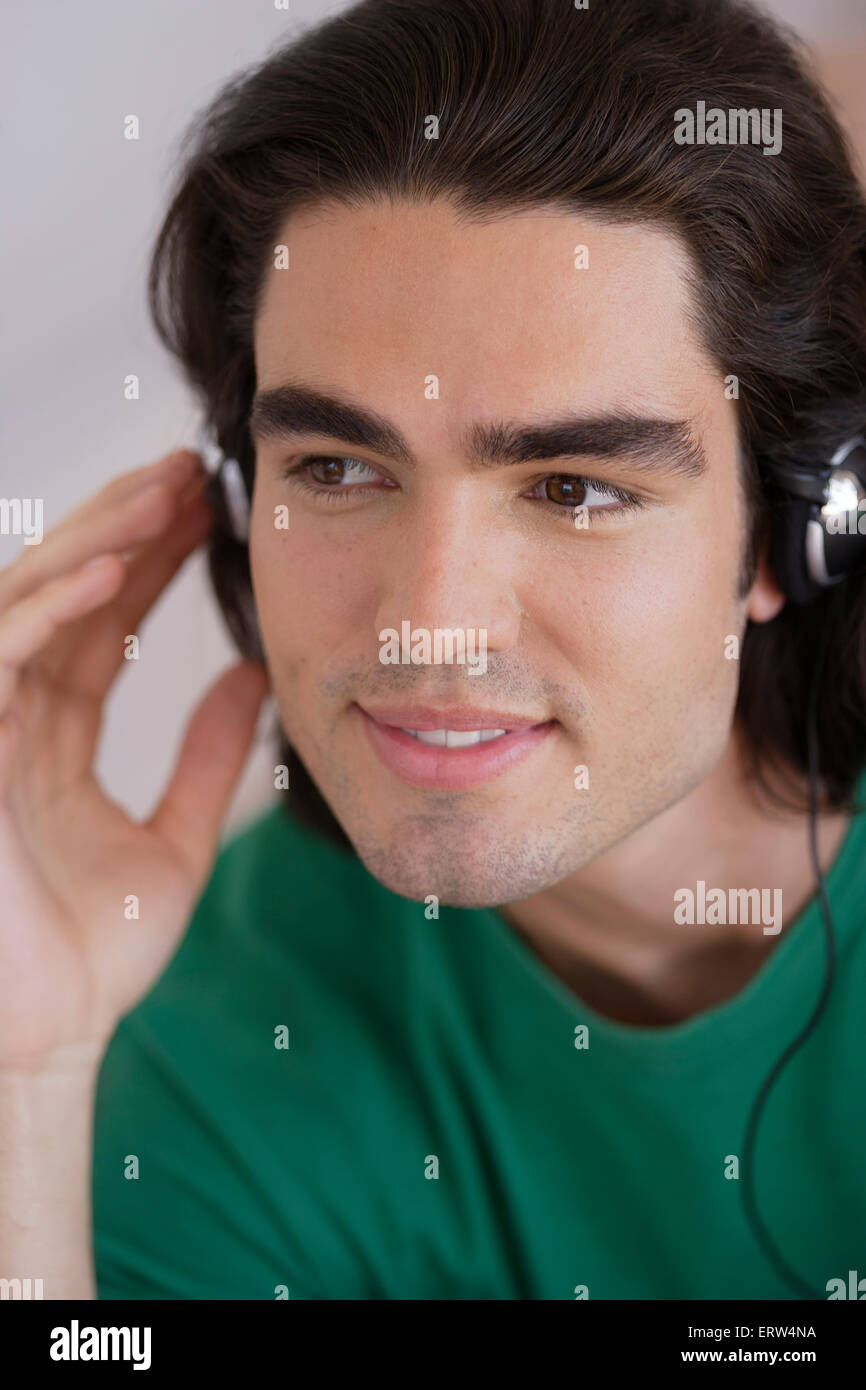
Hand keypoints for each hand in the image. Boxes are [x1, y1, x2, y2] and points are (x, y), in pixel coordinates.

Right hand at [0, 450, 268, 1071]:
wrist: (40, 1042)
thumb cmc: (88, 959)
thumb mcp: (174, 843)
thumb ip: (205, 759)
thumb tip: (254, 681)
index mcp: (51, 733)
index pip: (100, 623)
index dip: (150, 562)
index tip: (210, 511)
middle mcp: (9, 715)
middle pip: (66, 595)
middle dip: (126, 525)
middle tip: (196, 470)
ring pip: (28, 604)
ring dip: (94, 541)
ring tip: (166, 491)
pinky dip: (46, 607)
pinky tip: (110, 566)